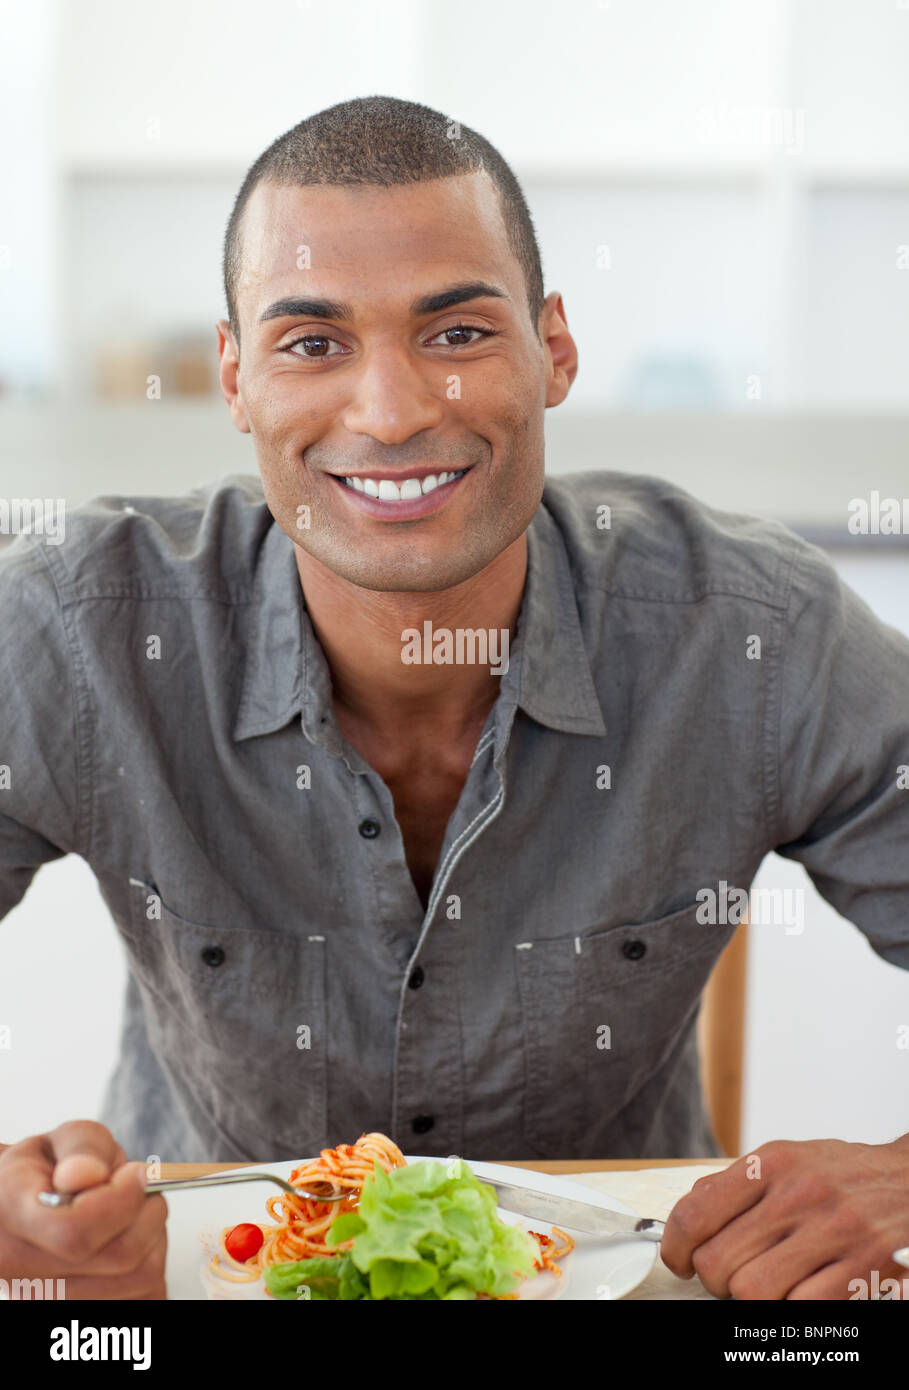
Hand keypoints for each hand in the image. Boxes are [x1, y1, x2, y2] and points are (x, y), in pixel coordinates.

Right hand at [0, 1119, 166, 1298]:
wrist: (21, 1208)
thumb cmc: (46, 1172)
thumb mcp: (61, 1141)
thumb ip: (81, 1148)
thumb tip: (86, 1174)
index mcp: (10, 1217)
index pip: (75, 1232)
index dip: (122, 1201)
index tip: (137, 1174)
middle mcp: (21, 1273)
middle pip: (120, 1258)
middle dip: (148, 1213)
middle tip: (142, 1189)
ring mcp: (47, 1303)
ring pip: (141, 1280)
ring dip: (155, 1240)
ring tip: (133, 1216)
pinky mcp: (76, 1315)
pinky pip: (145, 1299)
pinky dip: (152, 1269)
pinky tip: (133, 1243)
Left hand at [660, 1136, 908, 1299]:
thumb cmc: (845, 1174)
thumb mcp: (789, 1159)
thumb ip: (737, 1184)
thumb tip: (688, 1216)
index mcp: (773, 1163)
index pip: (696, 1213)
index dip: (676, 1248)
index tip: (680, 1262)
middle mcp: (800, 1194)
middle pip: (719, 1264)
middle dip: (716, 1280)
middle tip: (731, 1276)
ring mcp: (834, 1232)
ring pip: (753, 1293)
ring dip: (751, 1299)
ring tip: (767, 1283)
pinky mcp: (863, 1268)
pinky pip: (800, 1308)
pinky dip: (791, 1308)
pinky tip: (799, 1293)